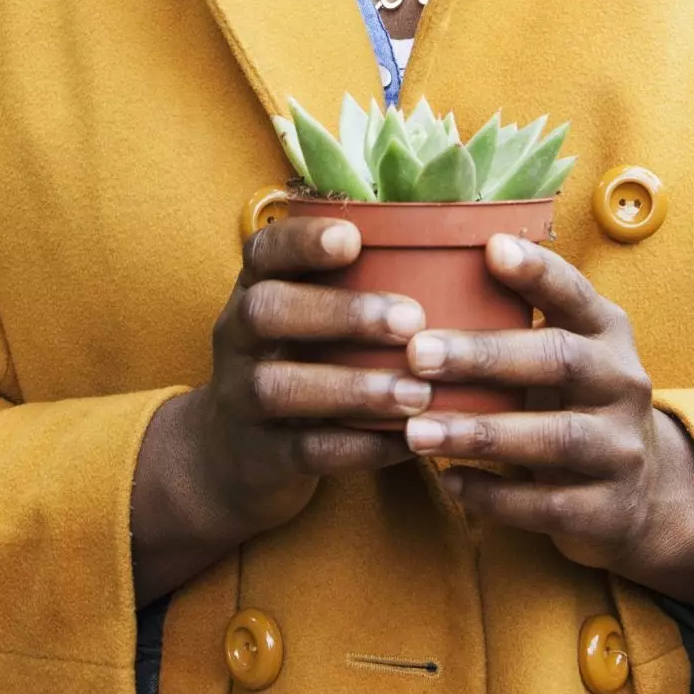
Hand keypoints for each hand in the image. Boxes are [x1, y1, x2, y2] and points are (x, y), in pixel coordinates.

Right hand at [130, 217, 431, 603]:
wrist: (233, 456)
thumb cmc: (300, 362)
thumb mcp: (307, 317)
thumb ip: (357, 284)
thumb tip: (460, 249)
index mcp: (254, 290)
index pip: (263, 250)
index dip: (302, 240)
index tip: (353, 237)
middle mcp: (237, 337)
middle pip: (267, 312)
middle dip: (340, 312)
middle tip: (411, 318)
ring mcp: (239, 398)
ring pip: (281, 387)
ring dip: (353, 387)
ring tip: (417, 392)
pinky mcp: (258, 455)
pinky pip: (304, 450)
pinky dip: (358, 446)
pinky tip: (406, 442)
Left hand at [402, 235, 693, 607]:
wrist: (640, 492)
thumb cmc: (572, 400)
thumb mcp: (564, 351)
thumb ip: (515, 318)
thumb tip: (423, 267)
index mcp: (606, 332)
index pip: (575, 293)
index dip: (538, 272)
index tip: (491, 248)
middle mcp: (623, 383)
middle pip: (558, 361)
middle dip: (484, 357)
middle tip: (418, 353)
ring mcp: (621, 449)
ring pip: (553, 438)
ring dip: (481, 433)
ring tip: (416, 431)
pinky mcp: (609, 510)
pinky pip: (547, 504)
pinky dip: (494, 495)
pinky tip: (449, 480)